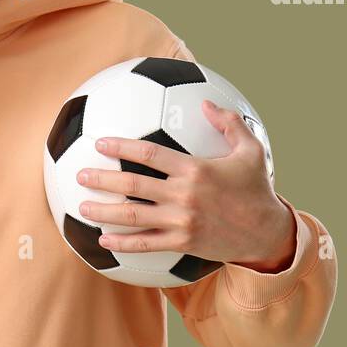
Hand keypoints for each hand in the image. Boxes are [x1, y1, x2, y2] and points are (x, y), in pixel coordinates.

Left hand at [74, 99, 297, 270]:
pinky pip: (145, 244)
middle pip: (132, 185)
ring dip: (103, 211)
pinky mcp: (182, 242)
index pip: (149, 153)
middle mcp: (184, 195)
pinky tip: (102, 239)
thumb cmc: (256, 189)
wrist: (267, 232)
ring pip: (133, 216)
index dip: (121, 147)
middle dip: (102, 179)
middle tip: (80, 175)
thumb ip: (229, 123)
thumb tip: (206, 103)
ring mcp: (181, 221)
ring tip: (82, 207)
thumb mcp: (250, 151)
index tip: (100, 144)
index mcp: (195, 169)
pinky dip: (122, 243)